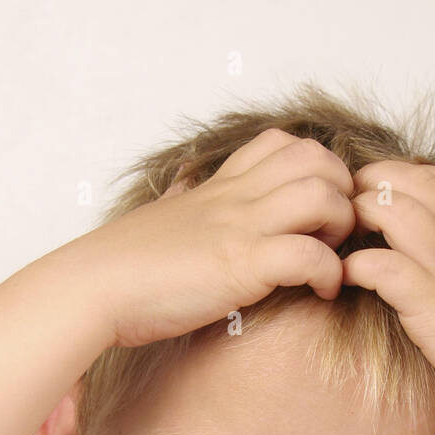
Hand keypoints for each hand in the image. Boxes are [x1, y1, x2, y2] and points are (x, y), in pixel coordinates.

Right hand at [91, 128, 355, 349]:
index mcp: (219, 188)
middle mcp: (235, 198)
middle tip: (334, 233)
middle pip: (316, 158)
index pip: (282, 143)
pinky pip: (309, 256)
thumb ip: (183, 199)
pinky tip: (319, 291)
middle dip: (341, 193)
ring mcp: (239, 228)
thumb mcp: (161, 216)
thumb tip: (182, 185)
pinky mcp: (241, 266)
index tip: (317, 209)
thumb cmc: (124, 265)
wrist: (93, 288)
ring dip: (341, 227)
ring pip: (321, 196)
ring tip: (330, 258)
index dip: (315, 168)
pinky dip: (329, 273)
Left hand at [340, 160, 434, 434]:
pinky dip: (356, 266)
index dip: (409, 178)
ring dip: (362, 213)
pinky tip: (343, 278)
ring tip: (339, 232)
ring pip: (399, 211)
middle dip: (376, 182)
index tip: (383, 192)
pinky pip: (384, 267)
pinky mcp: (434, 307)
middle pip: (418, 183)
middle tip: (344, 201)